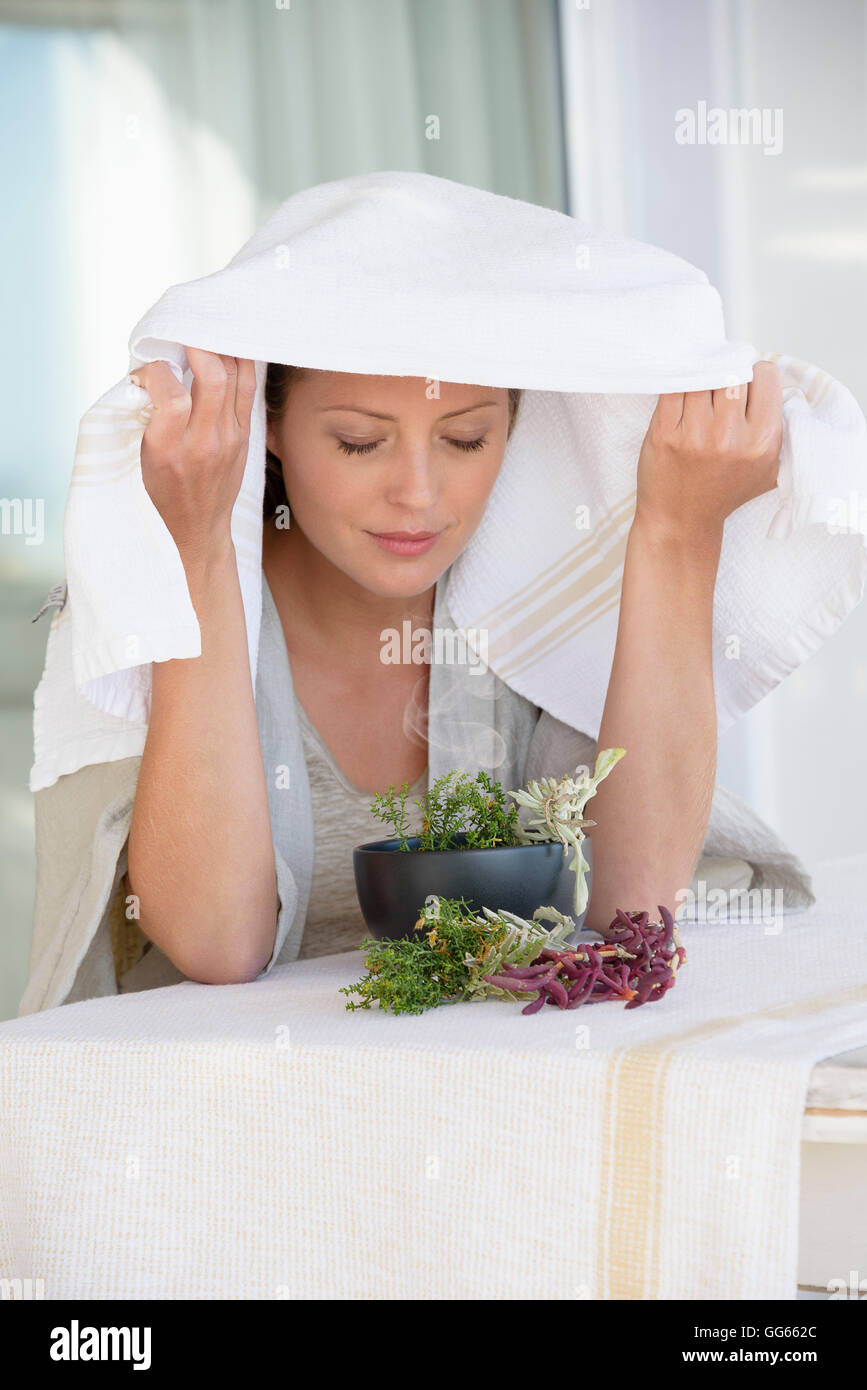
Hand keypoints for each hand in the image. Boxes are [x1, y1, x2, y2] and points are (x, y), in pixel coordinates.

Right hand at [132, 346, 256, 566]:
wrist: (197, 530)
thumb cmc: (161, 493)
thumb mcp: (141, 457)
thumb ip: (147, 415)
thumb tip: (150, 367)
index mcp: (168, 451)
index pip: (171, 396)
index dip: (156, 371)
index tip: (145, 371)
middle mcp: (203, 444)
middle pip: (212, 377)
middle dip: (195, 344)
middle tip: (181, 336)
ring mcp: (230, 439)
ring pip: (234, 376)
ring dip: (218, 348)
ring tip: (201, 338)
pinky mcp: (244, 438)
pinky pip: (248, 388)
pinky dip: (238, 362)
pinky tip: (227, 349)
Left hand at [634, 360, 782, 541]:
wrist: (682, 520)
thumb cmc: (723, 492)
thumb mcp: (769, 468)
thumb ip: (780, 429)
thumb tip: (775, 385)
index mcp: (762, 441)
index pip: (765, 376)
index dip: (755, 374)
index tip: (747, 383)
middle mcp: (729, 437)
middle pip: (732, 372)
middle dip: (728, 374)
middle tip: (721, 388)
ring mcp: (695, 434)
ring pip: (701, 376)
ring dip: (701, 379)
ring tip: (701, 395)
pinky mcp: (664, 433)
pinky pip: (672, 388)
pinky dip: (677, 385)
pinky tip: (681, 394)